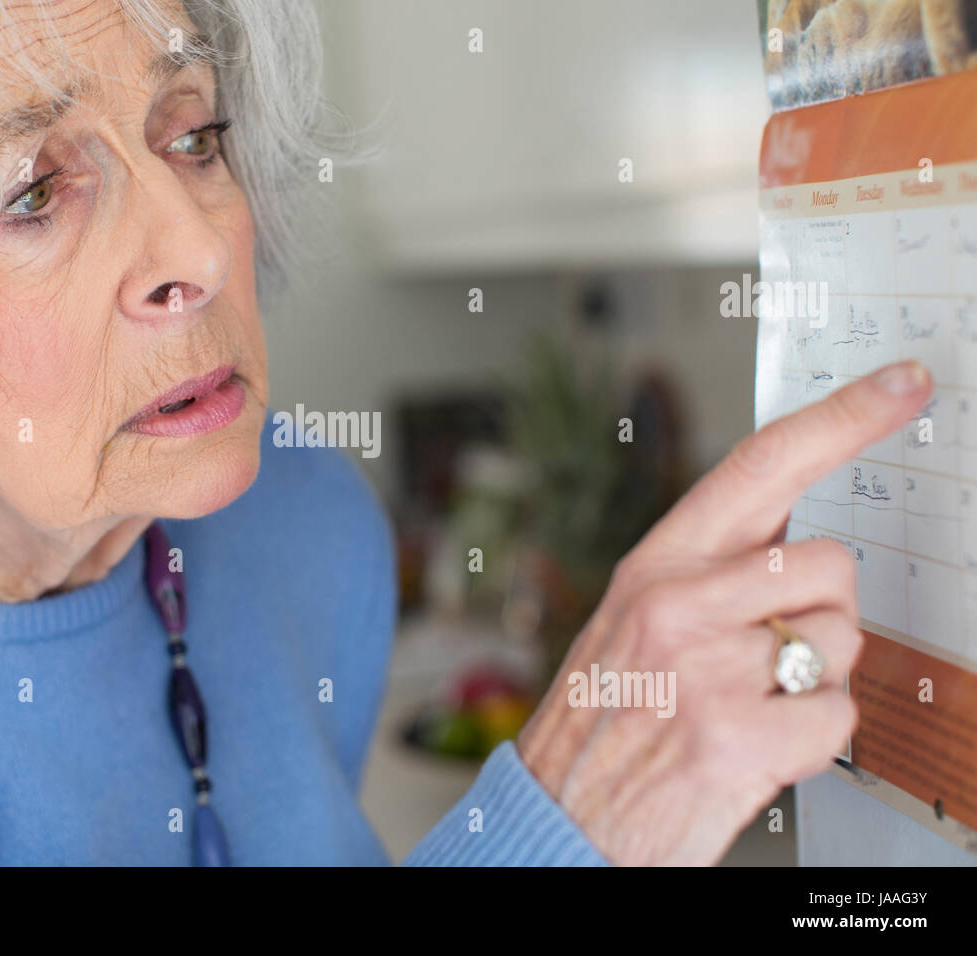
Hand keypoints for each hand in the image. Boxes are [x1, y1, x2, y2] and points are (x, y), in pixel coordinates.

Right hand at [515, 359, 932, 864]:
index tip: (902, 385)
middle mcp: (679, 606)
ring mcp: (710, 671)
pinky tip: (756, 748)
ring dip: (814, 681)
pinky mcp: (740, 739)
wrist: (561, 818)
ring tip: (746, 707)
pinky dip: (813, 740)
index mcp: (655, 567)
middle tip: (766, 657)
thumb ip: (710, 574)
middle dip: (823, 612)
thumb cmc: (603, 719)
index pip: (760, 465)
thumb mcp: (634, 621)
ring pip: (843, 643)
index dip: (842, 417)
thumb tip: (798, 539)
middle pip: (831, 564)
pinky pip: (839, 716)